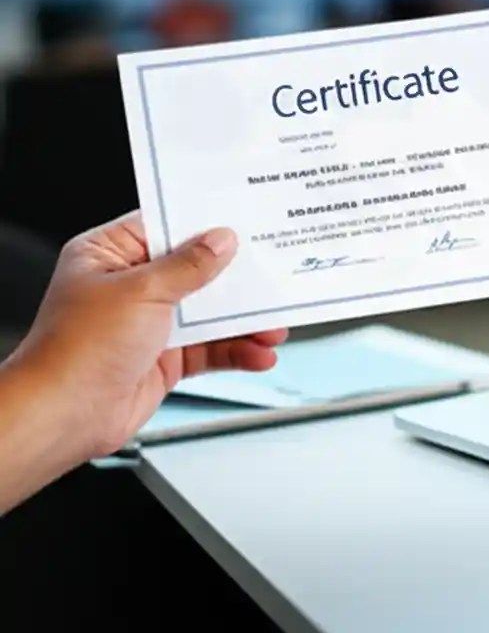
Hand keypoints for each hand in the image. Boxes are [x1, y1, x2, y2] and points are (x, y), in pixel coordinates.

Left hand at [7, 212, 286, 457]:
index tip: (241, 223)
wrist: (64, 415)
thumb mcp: (142, 292)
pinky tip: (258, 353)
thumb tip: (221, 241)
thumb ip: (189, 266)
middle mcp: (128, 286)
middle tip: (271, 274)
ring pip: (209, 314)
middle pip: (194, 272)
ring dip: (244, 322)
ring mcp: (148, 324)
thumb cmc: (78, 349)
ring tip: (274, 326)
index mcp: (107, 255)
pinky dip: (237, 351)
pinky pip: (210, 349)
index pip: (164, 228)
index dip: (203, 225)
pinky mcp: (164, 358)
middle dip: (235, 280)